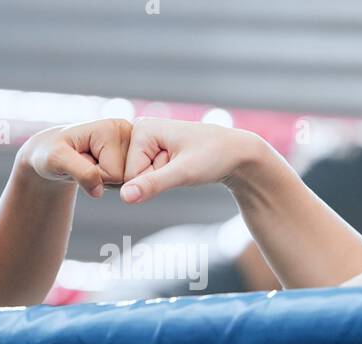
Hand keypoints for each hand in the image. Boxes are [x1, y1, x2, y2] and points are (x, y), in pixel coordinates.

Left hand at [22, 119, 132, 198]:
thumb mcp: (57, 159)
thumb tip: (99, 191)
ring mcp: (132, 143)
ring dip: (106, 180)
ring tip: (90, 164)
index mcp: (113, 128)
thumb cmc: (51, 152)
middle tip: (85, 164)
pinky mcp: (132, 153)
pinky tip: (98, 167)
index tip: (81, 161)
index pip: (115, 174)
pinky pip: (129, 182)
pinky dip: (110, 181)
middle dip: (102, 178)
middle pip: (126, 178)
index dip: (95, 176)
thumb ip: (80, 172)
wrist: (50, 152)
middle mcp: (128, 131)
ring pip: (128, 182)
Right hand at [119, 118, 269, 204]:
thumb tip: (124, 197)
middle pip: (131, 175)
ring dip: (161, 178)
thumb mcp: (184, 173)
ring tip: (181, 164)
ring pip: (139, 177)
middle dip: (156, 178)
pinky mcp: (151, 148)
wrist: (236, 152)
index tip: (178, 166)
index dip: (153, 180)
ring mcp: (145, 140)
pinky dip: (163, 177)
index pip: (129, 174)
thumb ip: (152, 184)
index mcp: (142, 128)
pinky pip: (147, 174)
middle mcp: (140, 130)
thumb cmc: (215, 157)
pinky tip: (178, 165)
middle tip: (180, 165)